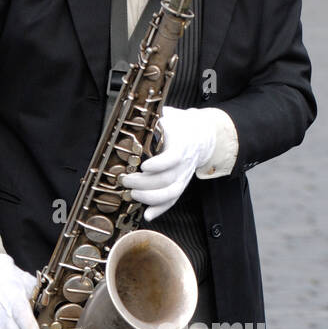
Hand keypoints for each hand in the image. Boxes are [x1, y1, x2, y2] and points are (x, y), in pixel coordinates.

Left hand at [121, 106, 216, 220]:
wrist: (201, 136)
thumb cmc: (180, 126)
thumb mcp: (169, 116)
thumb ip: (155, 118)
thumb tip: (134, 114)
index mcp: (181, 144)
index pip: (173, 157)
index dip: (159, 164)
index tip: (144, 166)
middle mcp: (183, 163)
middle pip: (166, 179)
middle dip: (144, 183)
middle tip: (126, 180)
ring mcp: (183, 176)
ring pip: (170, 193)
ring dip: (149, 197)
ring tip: (132, 193)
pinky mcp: (180, 184)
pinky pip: (172, 200)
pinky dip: (160, 209)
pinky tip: (147, 214)